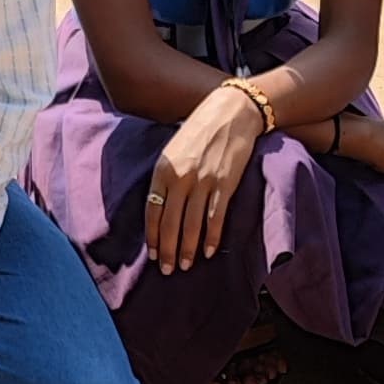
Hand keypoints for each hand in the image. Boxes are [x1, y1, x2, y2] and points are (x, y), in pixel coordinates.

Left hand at [148, 83, 265, 270]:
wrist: (231, 112)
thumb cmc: (199, 130)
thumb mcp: (173, 149)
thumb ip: (165, 176)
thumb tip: (160, 205)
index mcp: (163, 169)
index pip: (152, 211)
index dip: (152, 236)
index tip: (152, 254)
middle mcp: (181, 178)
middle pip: (170, 223)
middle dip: (167, 250)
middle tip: (167, 270)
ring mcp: (203, 182)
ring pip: (191, 225)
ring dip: (187, 249)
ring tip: (185, 265)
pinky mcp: (225, 184)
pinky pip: (215, 218)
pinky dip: (212, 237)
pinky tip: (210, 252)